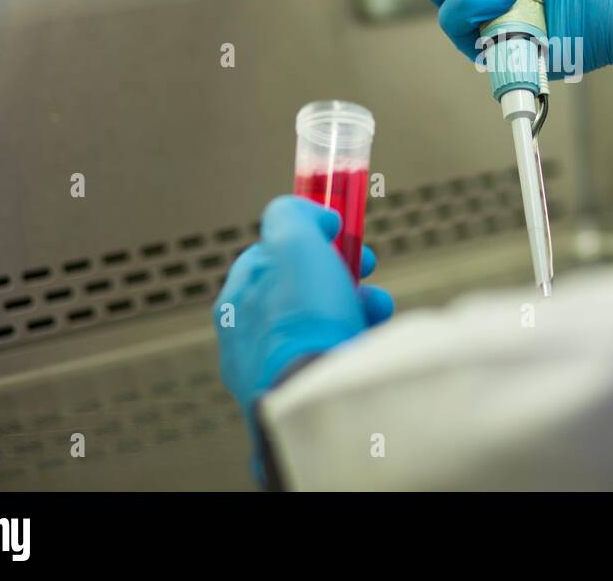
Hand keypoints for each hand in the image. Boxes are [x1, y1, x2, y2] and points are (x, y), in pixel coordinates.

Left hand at [215, 196, 392, 419]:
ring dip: (357, 304)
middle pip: (302, 289)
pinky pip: (339, 354)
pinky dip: (361, 339)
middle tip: (366, 263)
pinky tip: (373, 337)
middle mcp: (252, 342)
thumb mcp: (291, 243)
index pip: (268, 255)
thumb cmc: (303, 321)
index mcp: (236, 304)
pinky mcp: (310, 395)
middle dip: (340, 271)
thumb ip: (292, 214)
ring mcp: (280, 372)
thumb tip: (314, 216)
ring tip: (376, 306)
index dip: (307, 235)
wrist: (324, 398)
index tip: (338, 230)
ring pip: (325, 323)